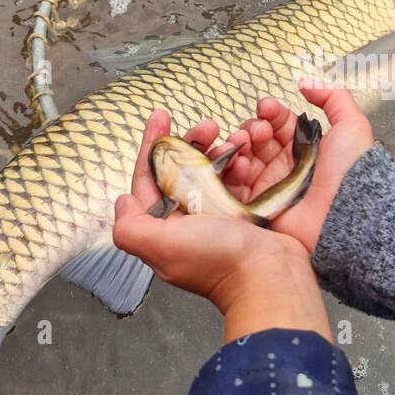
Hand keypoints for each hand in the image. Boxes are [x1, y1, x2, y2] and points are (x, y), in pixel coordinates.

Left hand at [113, 108, 332, 340]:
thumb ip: (131, 226)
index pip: (149, 179)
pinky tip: (250, 155)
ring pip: (212, 170)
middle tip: (209, 127)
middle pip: (182, 170)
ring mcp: (219, 217)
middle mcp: (188, 222)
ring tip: (236, 139)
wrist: (271, 278)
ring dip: (221, 150)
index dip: (151, 146)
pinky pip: (240, 179)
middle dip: (192, 143)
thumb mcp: (162, 245)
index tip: (161, 117)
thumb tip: (123, 201)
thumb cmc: (218, 263)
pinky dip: (243, 162)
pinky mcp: (246, 214)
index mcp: (164, 227)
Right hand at [215, 86, 373, 253]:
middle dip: (251, 127)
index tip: (268, 108)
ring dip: (237, 144)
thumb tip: (306, 83)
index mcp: (304, 147)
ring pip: (241, 158)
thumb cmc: (351, 173)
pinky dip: (230, 169)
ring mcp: (270, 186)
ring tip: (242, 143)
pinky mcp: (257, 206)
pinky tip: (238, 161)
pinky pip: (234, 185)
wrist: (346, 216)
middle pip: (255, 138)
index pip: (277, 123)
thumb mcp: (352, 126)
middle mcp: (285, 166)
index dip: (269, 112)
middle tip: (259, 131)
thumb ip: (333, 97)